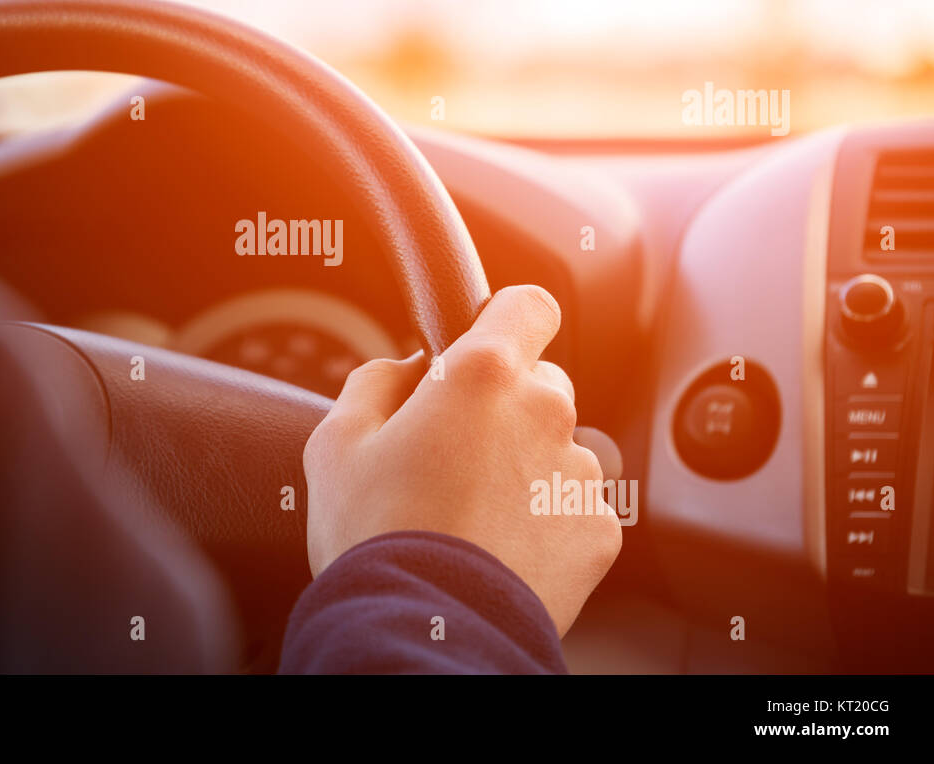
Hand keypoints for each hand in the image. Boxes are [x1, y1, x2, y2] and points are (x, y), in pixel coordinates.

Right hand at [302, 285, 621, 635]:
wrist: (422, 628)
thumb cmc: (375, 534)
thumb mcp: (336, 441)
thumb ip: (376, 381)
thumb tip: (407, 366)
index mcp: (483, 375)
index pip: (528, 305)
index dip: (506, 319)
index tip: (486, 342)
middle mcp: (544, 412)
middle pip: (540, 381)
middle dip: (504, 405)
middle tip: (453, 451)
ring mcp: (576, 474)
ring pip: (557, 446)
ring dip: (525, 465)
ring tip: (471, 513)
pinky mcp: (597, 530)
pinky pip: (573, 506)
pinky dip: (544, 520)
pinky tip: (498, 546)